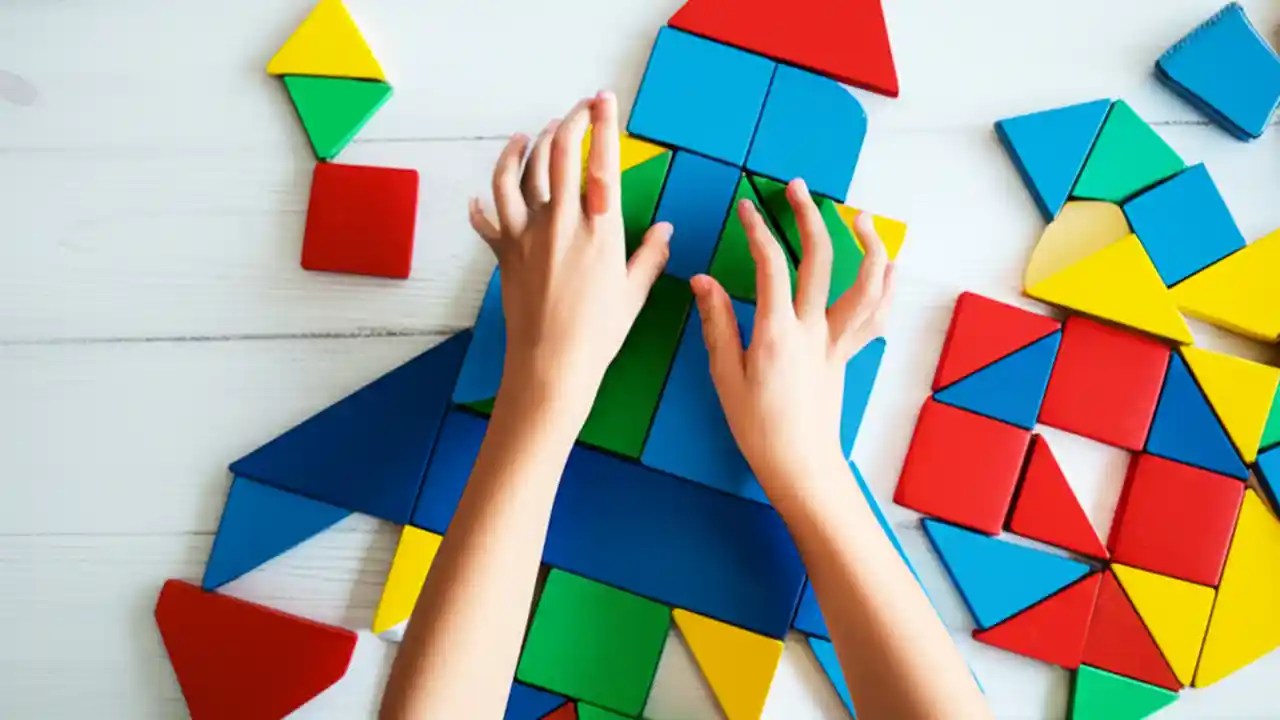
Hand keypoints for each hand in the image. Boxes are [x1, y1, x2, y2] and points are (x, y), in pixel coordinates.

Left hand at [468, 92, 671, 425]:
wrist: (551, 364)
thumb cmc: (598, 333)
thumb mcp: (634, 292)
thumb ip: (651, 255)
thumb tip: (666, 229)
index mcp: (599, 228)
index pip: (601, 160)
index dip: (603, 122)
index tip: (605, 100)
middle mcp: (560, 221)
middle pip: (557, 151)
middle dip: (568, 120)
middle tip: (577, 109)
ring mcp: (527, 234)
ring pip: (515, 172)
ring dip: (521, 147)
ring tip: (528, 136)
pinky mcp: (504, 253)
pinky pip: (487, 219)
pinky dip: (481, 204)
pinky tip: (480, 197)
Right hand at [691, 179, 893, 503]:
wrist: (802, 465)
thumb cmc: (759, 428)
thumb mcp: (725, 376)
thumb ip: (717, 324)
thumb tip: (703, 282)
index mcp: (778, 334)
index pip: (770, 266)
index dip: (758, 231)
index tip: (746, 208)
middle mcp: (814, 331)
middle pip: (821, 260)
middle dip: (809, 217)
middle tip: (797, 189)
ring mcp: (837, 341)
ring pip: (866, 284)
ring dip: (867, 246)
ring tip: (858, 217)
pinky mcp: (848, 354)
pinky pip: (876, 315)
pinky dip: (885, 287)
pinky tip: (887, 267)